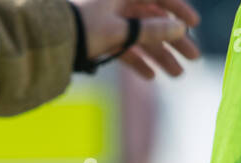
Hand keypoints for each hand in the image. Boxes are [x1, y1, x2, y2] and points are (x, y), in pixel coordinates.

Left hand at [72, 0, 201, 78]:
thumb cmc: (83, 27)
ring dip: (160, 54)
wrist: (47, 41)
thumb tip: (180, 29)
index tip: (194, 26)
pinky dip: (137, 60)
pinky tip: (150, 76)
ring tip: (177, 75)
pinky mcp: (101, 37)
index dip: (179, 9)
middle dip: (173, 40)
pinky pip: (124, 47)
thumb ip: (151, 30)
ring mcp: (109, 20)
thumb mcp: (120, 30)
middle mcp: (118, 2)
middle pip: (153, 19)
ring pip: (141, 36)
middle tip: (193, 58)